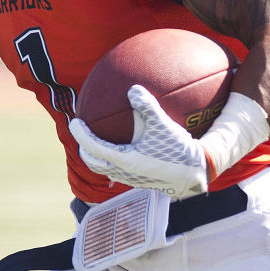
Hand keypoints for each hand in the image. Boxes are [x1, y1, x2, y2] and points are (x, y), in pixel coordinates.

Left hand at [69, 85, 208, 197]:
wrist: (194, 174)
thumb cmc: (179, 150)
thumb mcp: (163, 124)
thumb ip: (147, 106)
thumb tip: (132, 89)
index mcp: (125, 159)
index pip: (94, 147)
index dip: (81, 135)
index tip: (75, 122)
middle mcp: (124, 172)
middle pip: (93, 163)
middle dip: (84, 149)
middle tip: (81, 133)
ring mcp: (132, 179)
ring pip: (105, 170)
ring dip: (97, 157)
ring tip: (97, 142)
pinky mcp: (140, 181)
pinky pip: (119, 171)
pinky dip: (112, 160)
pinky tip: (123, 149)